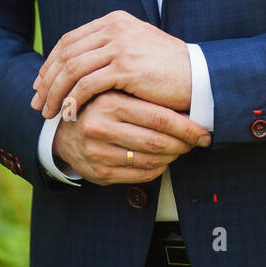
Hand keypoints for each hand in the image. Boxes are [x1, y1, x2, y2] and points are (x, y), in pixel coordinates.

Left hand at [31, 10, 191, 117]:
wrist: (198, 76)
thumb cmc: (167, 69)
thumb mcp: (135, 49)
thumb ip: (109, 50)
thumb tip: (78, 64)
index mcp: (114, 21)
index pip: (70, 40)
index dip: (50, 63)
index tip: (40, 84)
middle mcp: (115, 28)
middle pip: (66, 53)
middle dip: (47, 79)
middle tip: (37, 102)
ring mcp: (121, 46)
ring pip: (72, 69)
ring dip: (55, 93)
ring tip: (48, 113)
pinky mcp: (126, 67)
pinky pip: (87, 84)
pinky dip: (72, 100)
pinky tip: (68, 113)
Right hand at [51, 90, 210, 185]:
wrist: (62, 130)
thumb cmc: (99, 107)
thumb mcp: (115, 91)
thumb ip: (143, 95)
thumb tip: (190, 103)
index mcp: (109, 101)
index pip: (158, 117)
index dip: (186, 126)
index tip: (204, 130)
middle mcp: (101, 127)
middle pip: (156, 141)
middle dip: (183, 143)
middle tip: (197, 140)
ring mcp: (98, 153)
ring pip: (150, 160)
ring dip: (173, 156)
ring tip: (182, 148)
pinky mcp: (99, 173)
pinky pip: (140, 175)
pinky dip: (159, 168)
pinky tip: (164, 159)